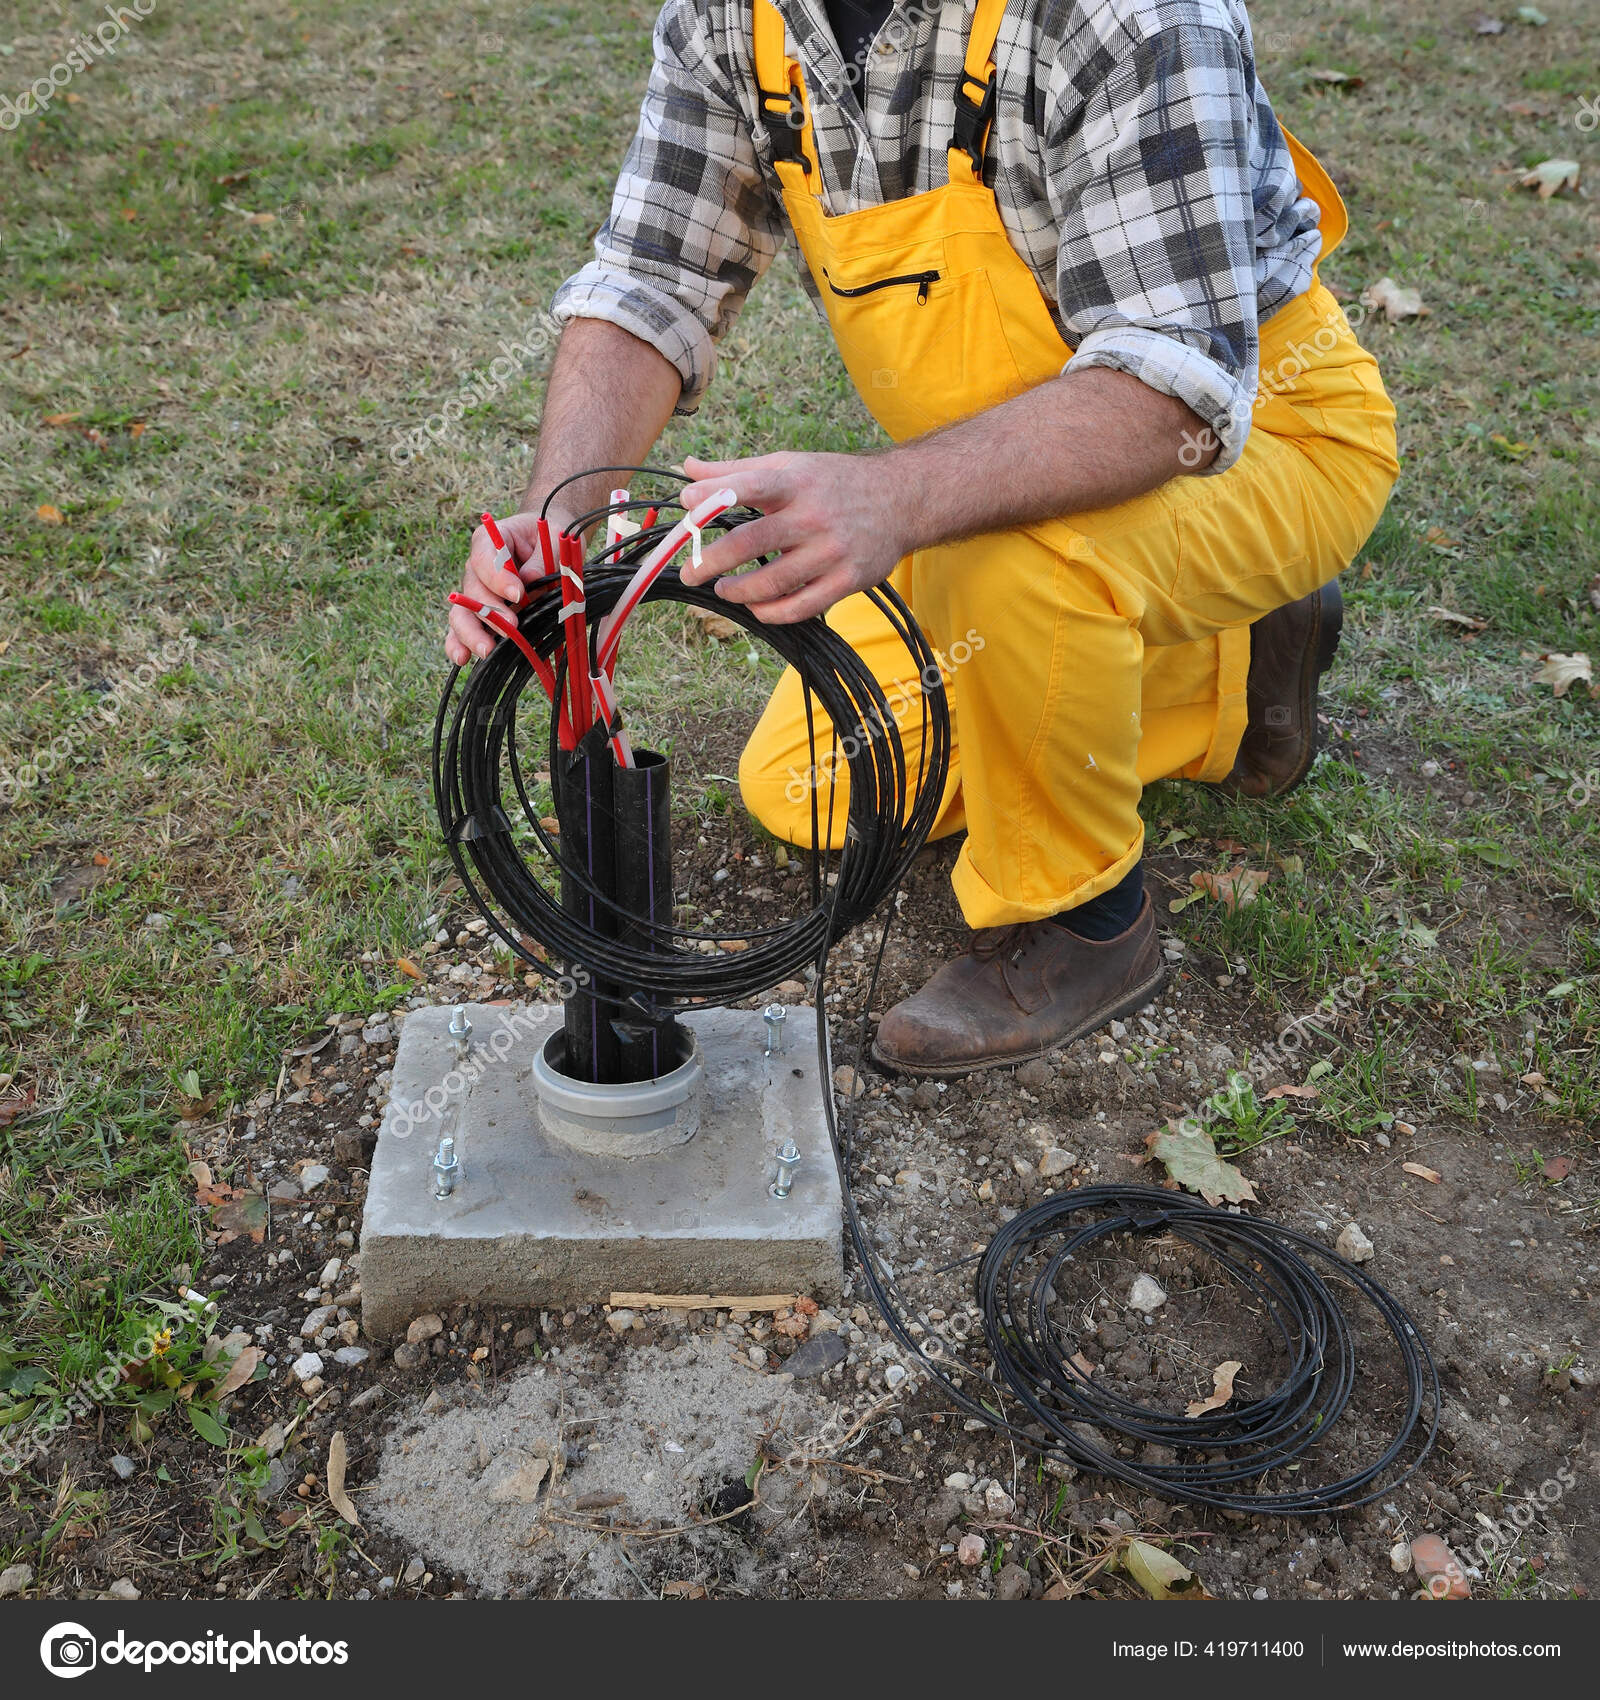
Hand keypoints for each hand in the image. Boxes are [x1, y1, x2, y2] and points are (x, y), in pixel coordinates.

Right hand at [445, 506, 571, 665]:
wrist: (549, 545)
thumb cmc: (551, 539)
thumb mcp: (555, 540)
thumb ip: (543, 558)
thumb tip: (529, 580)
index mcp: (491, 541)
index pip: (484, 558)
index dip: (497, 577)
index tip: (518, 594)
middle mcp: (476, 568)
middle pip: (472, 590)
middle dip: (490, 611)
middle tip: (511, 625)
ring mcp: (476, 593)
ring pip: (461, 614)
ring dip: (471, 633)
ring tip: (486, 650)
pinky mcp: (480, 615)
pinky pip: (462, 630)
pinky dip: (459, 644)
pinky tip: (463, 658)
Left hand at [677, 450, 913, 622]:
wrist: (902, 500)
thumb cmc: (834, 481)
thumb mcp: (789, 465)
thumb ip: (736, 472)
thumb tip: (686, 470)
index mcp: (796, 482)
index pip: (749, 487)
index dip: (712, 497)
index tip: (686, 505)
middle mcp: (814, 516)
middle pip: (751, 542)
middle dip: (712, 561)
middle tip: (690, 572)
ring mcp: (832, 551)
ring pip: (773, 582)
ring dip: (738, 591)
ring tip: (722, 589)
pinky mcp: (847, 580)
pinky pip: (801, 606)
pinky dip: (771, 612)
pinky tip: (754, 606)